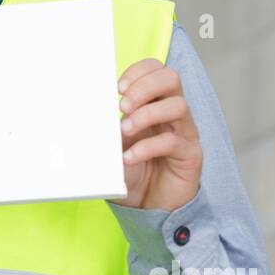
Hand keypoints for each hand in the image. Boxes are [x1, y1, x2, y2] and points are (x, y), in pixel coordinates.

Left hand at [107, 58, 201, 211]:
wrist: (148, 206)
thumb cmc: (132, 170)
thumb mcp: (115, 143)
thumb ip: (106, 125)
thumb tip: (84, 109)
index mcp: (156, 102)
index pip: (157, 69)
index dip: (139, 71)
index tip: (117, 87)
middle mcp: (173, 113)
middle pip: (171, 78)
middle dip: (144, 87)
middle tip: (123, 106)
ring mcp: (185, 132)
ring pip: (178, 106)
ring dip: (146, 115)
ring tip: (125, 131)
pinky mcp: (190, 155)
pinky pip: (173, 141)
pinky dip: (147, 146)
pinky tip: (130, 157)